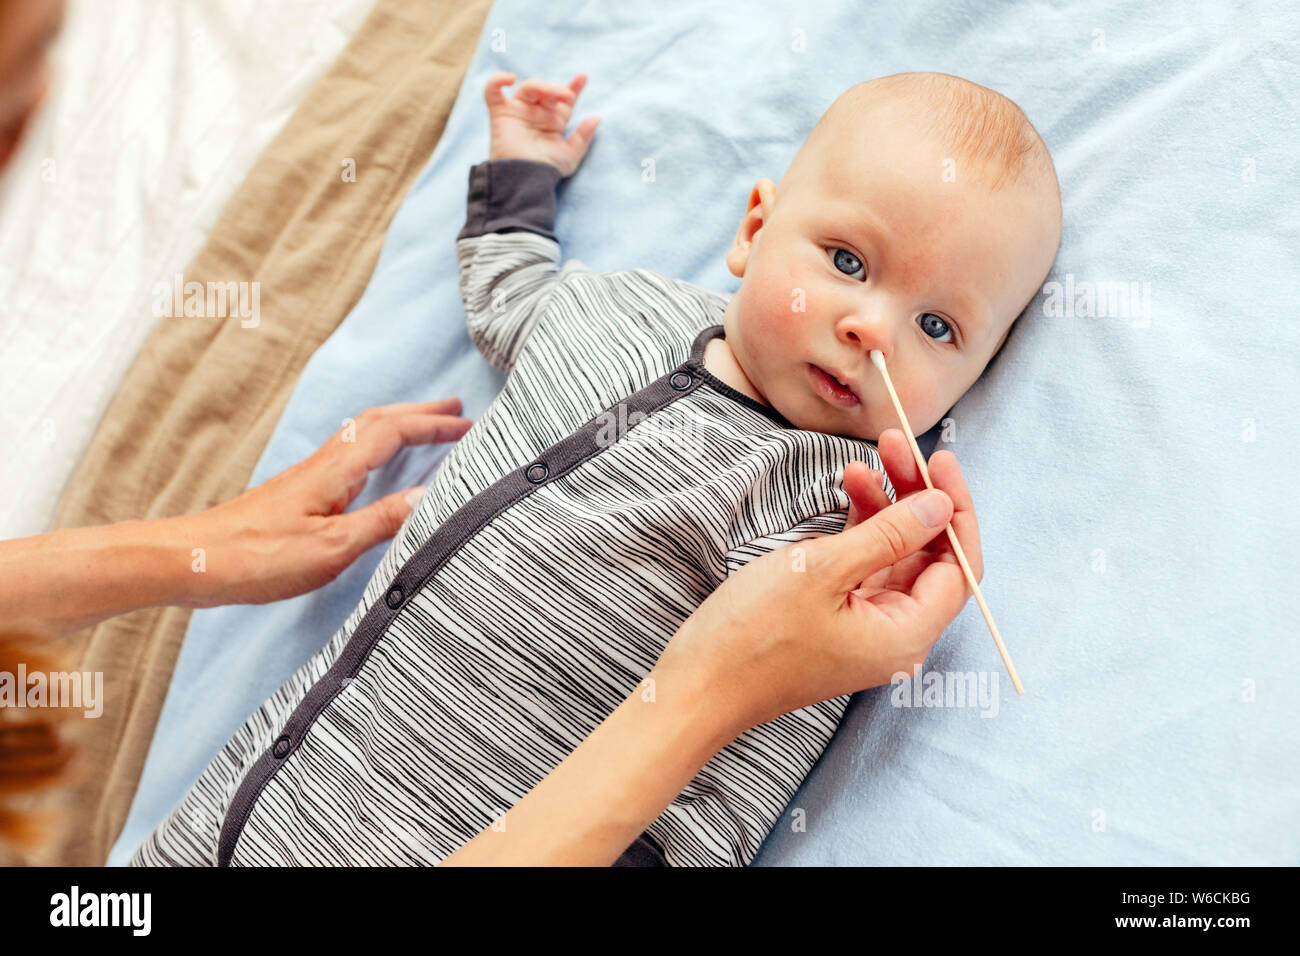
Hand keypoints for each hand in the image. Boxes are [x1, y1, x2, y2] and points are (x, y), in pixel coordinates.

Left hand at [183, 398, 472, 607]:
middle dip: (420, 414)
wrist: (192, 561)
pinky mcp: (298, 493)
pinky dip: (377, 445)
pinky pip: (349, 454)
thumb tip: (429, 497)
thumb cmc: (257, 558)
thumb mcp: (331, 548)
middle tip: (456, 409)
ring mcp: (309, 477)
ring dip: (399, 424)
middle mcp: (323, 465)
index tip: (468, 425)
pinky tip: (377, 464)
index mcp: (336, 471)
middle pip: (378, 422)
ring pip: (362, 434)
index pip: (394, 433)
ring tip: (426, 427)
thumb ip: (382, 522)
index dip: (433, 427)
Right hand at [484, 71, 599, 176]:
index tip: (582, 78)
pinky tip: (509, 79)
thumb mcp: (570, 156)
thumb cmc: (545, 170)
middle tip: (564, 96)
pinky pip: (493, 91)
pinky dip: (497, 80)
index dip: (574, 88)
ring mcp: (519, 111)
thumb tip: (597, 118)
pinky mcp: (500, 113)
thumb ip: (583, 137)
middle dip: (557, 90)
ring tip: (549, 94)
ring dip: (540, 86)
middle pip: (547, 91)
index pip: (564, 100)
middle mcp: (537, 114)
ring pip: (528, 87)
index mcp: (554, 122)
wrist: (523, 178)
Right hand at [653, 439, 980, 734]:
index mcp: (906, 634)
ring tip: (860, 463)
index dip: (953, 509)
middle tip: (894, 447)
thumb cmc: (754, 635)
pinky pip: (865, 570)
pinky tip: (847, 494)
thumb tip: (940, 505)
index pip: (958, 565)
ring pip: (895, 558)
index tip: (935, 460)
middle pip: (929, 557)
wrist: (697, 687)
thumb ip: (889, 534)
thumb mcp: (822, 570)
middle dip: (916, 498)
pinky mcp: (837, 623)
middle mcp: (895, 636)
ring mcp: (865, 631)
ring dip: (885, 509)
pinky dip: (860, 532)